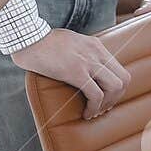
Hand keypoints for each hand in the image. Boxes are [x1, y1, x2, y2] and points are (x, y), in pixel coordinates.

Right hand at [12, 27, 131, 118]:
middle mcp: (96, 52)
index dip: (116, 89)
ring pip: (114, 87)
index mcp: (95, 45)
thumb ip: (79, 52)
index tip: (105, 100)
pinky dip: (94, 108)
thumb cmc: (41, 42)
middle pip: (123, 79)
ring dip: (107, 104)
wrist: (27, 37)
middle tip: (102, 108)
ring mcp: (87, 61)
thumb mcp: (69, 42)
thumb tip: (82, 69)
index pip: (119, 70)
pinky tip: (85, 114)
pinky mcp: (75, 71)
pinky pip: (95, 94)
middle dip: (116, 98)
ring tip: (94, 112)